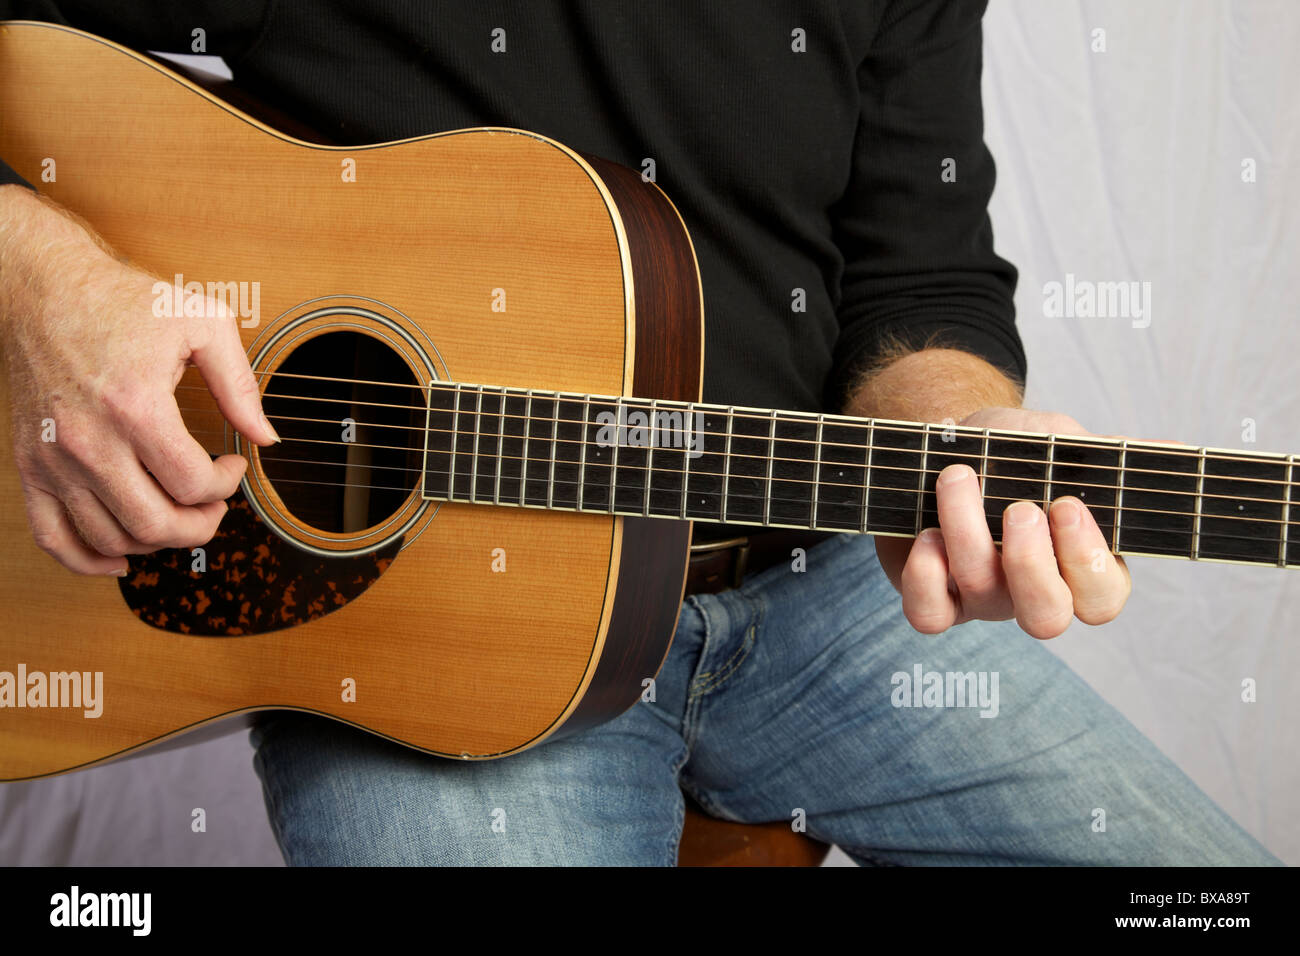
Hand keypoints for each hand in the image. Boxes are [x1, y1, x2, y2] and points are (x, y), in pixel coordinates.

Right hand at [0, 187, 277, 574]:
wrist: (41, 290)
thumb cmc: (121, 302)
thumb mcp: (200, 323)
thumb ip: (240, 384)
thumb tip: (266, 438)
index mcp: (136, 407)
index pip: (194, 485)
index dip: (227, 485)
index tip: (232, 465)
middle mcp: (90, 441)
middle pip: (156, 523)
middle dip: (201, 524)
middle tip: (214, 504)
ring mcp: (54, 459)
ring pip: (113, 537)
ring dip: (158, 540)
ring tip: (179, 515)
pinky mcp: (30, 466)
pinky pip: (53, 537)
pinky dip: (88, 560)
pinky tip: (122, 556)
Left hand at [873, 407, 1132, 638]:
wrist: (945, 449)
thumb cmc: (1011, 451)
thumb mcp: (1055, 443)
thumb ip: (1096, 457)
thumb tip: (1167, 455)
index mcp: (1082, 566)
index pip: (1102, 598)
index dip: (1087, 562)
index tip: (1066, 505)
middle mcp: (1037, 592)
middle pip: (1047, 619)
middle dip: (1031, 563)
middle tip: (1018, 508)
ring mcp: (985, 601)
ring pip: (983, 596)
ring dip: (967, 531)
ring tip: (957, 478)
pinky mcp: (935, 598)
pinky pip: (929, 614)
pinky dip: (925, 576)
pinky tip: (927, 534)